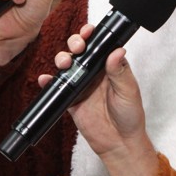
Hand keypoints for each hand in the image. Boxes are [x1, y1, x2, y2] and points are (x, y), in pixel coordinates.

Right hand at [55, 26, 158, 175]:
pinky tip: (45, 79)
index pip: (99, 45)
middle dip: (75, 43)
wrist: (119, 143)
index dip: (92, 35)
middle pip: (80, 51)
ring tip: (64, 62)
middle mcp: (95, 73)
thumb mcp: (129, 92)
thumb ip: (120, 72)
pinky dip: (48, 82)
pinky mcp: (71, 99)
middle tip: (76, 47)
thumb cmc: (130, 116)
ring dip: (62, 58)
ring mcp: (81, 85)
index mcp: (110, 67)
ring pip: (67, 65)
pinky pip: (57, 87)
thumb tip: (117, 51)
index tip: (88, 31)